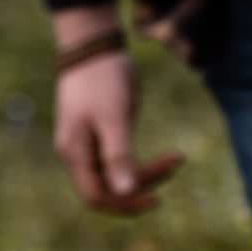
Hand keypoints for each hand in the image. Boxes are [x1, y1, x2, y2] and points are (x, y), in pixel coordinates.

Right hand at [52, 50, 183, 214]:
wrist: (95, 46)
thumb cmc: (102, 79)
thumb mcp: (114, 117)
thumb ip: (118, 155)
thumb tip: (125, 192)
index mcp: (74, 152)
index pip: (96, 197)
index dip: (125, 204)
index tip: (157, 198)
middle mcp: (76, 153)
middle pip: (108, 190)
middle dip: (141, 187)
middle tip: (174, 165)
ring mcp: (86, 145)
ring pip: (116, 177)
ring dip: (146, 174)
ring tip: (176, 159)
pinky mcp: (100, 136)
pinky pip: (120, 162)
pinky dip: (141, 164)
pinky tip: (165, 157)